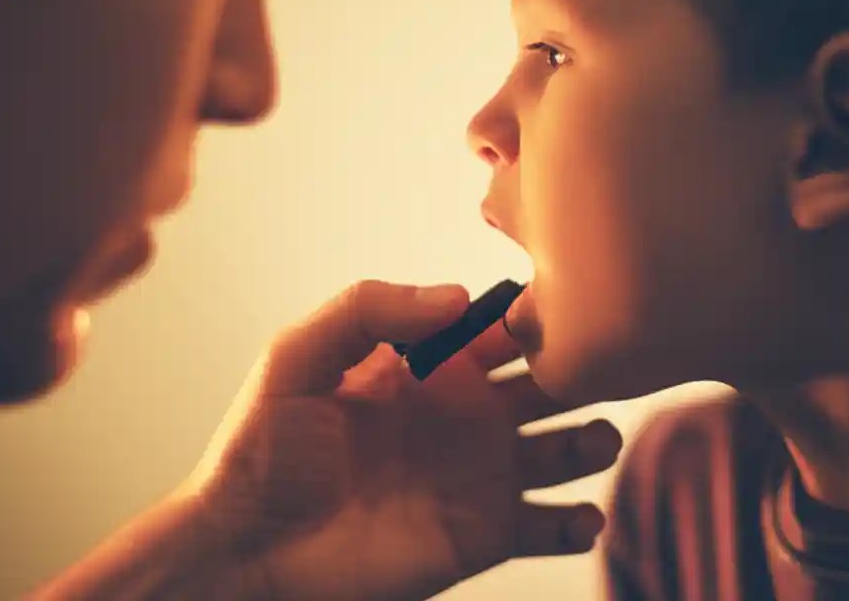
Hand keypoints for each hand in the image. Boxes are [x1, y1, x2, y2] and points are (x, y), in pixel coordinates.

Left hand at [185, 280, 623, 600]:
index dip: (532, 314)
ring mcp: (477, 476)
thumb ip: (368, 309)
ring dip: (592, 440)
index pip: (497, 327)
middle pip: (546, 381)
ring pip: (565, 449)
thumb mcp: (298, 357)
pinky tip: (579, 515)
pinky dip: (578, 521)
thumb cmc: (260, 452)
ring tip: (594, 440)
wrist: (248, 553)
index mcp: (424, 366)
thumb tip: (458, 295)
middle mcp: (461, 415)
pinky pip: (550, 527)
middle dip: (579, 369)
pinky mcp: (483, 536)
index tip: (562, 304)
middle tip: (600, 364)